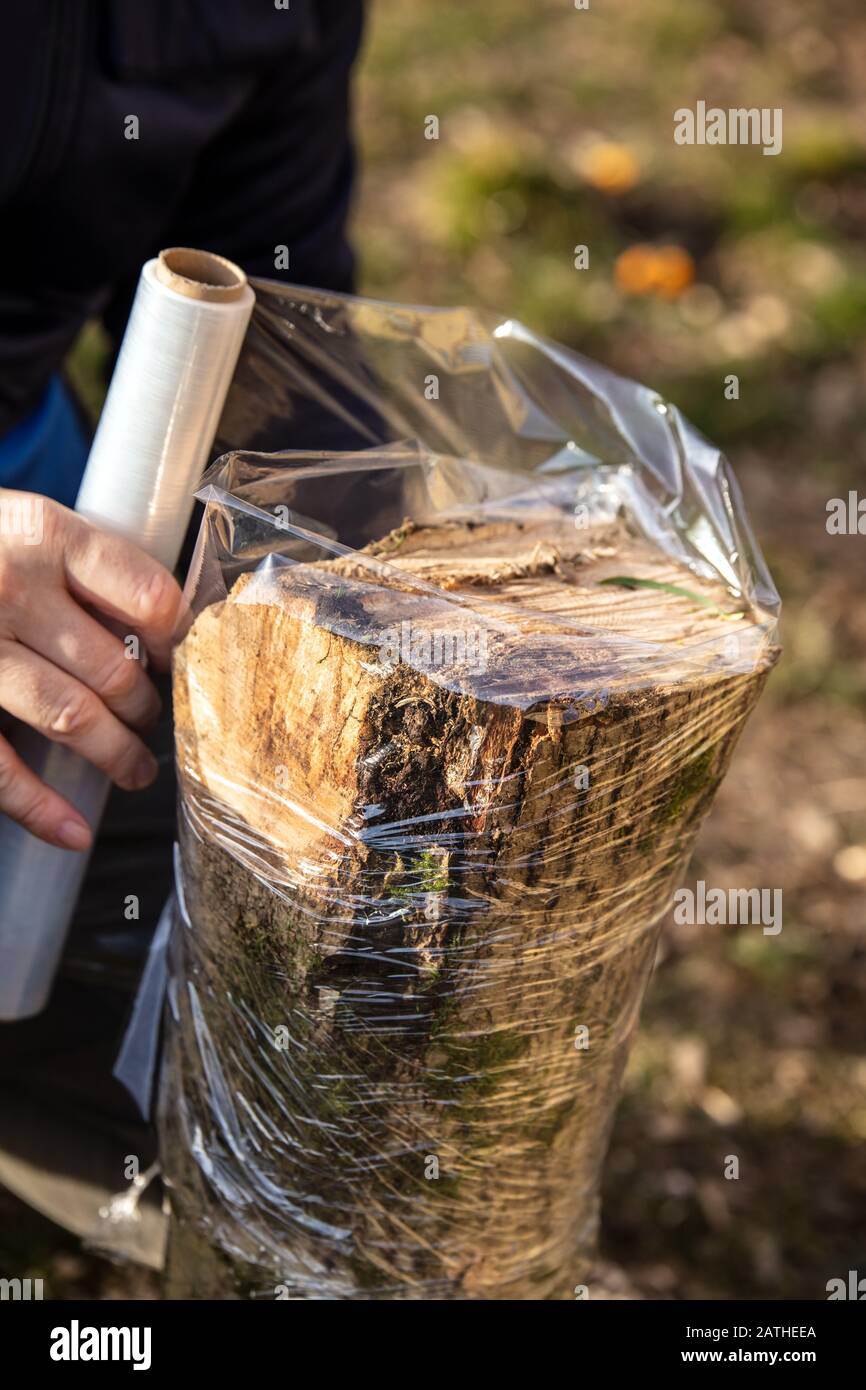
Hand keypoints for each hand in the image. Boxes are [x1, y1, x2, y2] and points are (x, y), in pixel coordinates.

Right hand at [0, 491, 182, 849]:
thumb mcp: (23, 526)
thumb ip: (80, 562)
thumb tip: (159, 622)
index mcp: (45, 534)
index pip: (149, 597)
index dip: (178, 640)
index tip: (179, 659)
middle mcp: (12, 586)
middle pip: (115, 668)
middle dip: (146, 708)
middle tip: (152, 721)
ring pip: (71, 717)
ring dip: (115, 755)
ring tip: (133, 771)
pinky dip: (40, 808)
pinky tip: (73, 830)